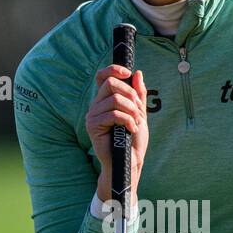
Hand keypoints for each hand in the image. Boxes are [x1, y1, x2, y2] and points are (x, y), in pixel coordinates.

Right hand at [87, 64, 148, 203]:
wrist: (130, 162)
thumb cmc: (133, 140)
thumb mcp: (140, 113)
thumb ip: (138, 94)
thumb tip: (137, 73)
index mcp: (105, 100)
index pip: (103, 76)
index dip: (114, 70)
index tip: (127, 73)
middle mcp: (96, 105)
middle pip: (110, 83)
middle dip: (130, 94)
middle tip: (139, 110)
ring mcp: (92, 116)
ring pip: (114, 99)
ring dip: (132, 110)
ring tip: (136, 122)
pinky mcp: (92, 126)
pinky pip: (113, 114)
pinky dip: (128, 120)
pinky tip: (131, 129)